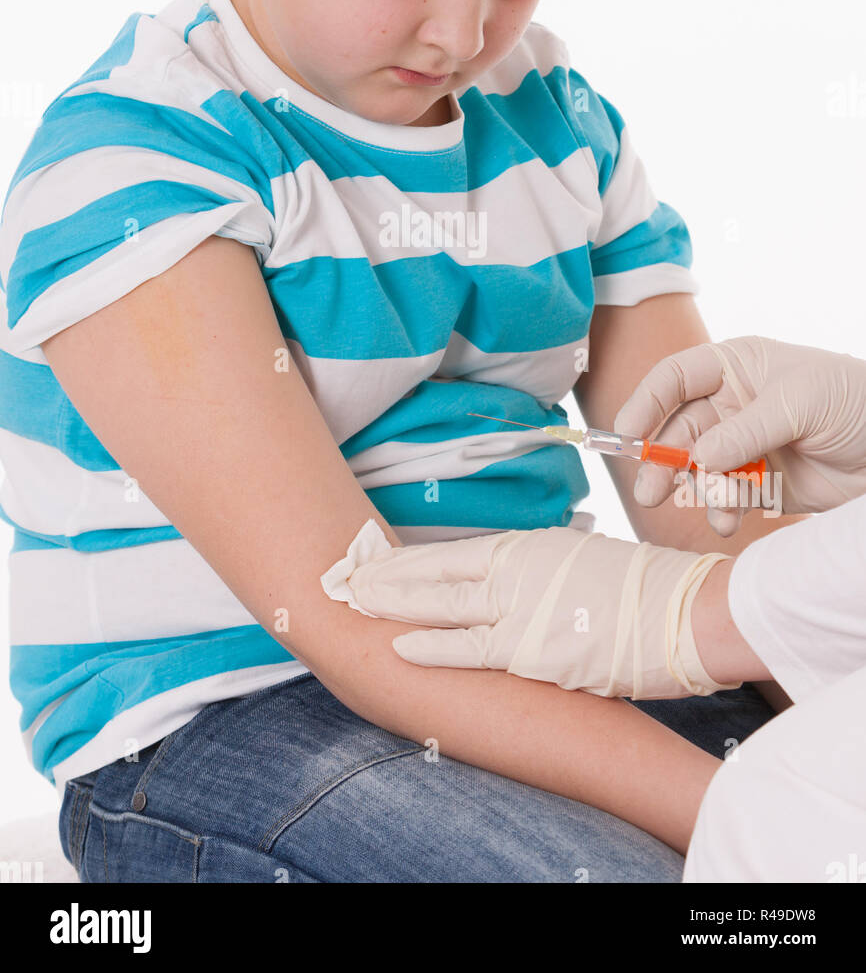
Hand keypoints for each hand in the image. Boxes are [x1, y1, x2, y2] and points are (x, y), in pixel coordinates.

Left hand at [346, 525, 735, 698]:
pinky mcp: (533, 648)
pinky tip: (395, 645)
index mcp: (529, 547)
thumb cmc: (643, 591)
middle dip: (383, 580)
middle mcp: (517, 570)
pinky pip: (468, 648)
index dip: (404, 562)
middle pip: (433, 575)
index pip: (450, 555)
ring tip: (352, 605)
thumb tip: (506, 583)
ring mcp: (521, 607)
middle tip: (341, 580)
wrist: (690, 610)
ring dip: (392, 607)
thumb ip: (536, 573)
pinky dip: (428, 647)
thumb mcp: (580, 563)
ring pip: (439, 606)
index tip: (369, 561)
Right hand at [614, 336, 865, 534]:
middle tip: (650, 491)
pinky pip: (725, 498)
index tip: (627, 434)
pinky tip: (729, 519)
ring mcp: (743, 446)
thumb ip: (745, 430)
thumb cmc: (852, 400)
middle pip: (678, 430)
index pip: (674, 377)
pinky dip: (721, 510)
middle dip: (662, 460)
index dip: (647, 403)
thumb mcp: (798, 402)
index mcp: (736, 367)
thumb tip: (698, 458)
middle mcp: (732, 404)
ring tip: (713, 508)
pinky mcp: (760, 484)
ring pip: (698, 469)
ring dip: (697, 490)